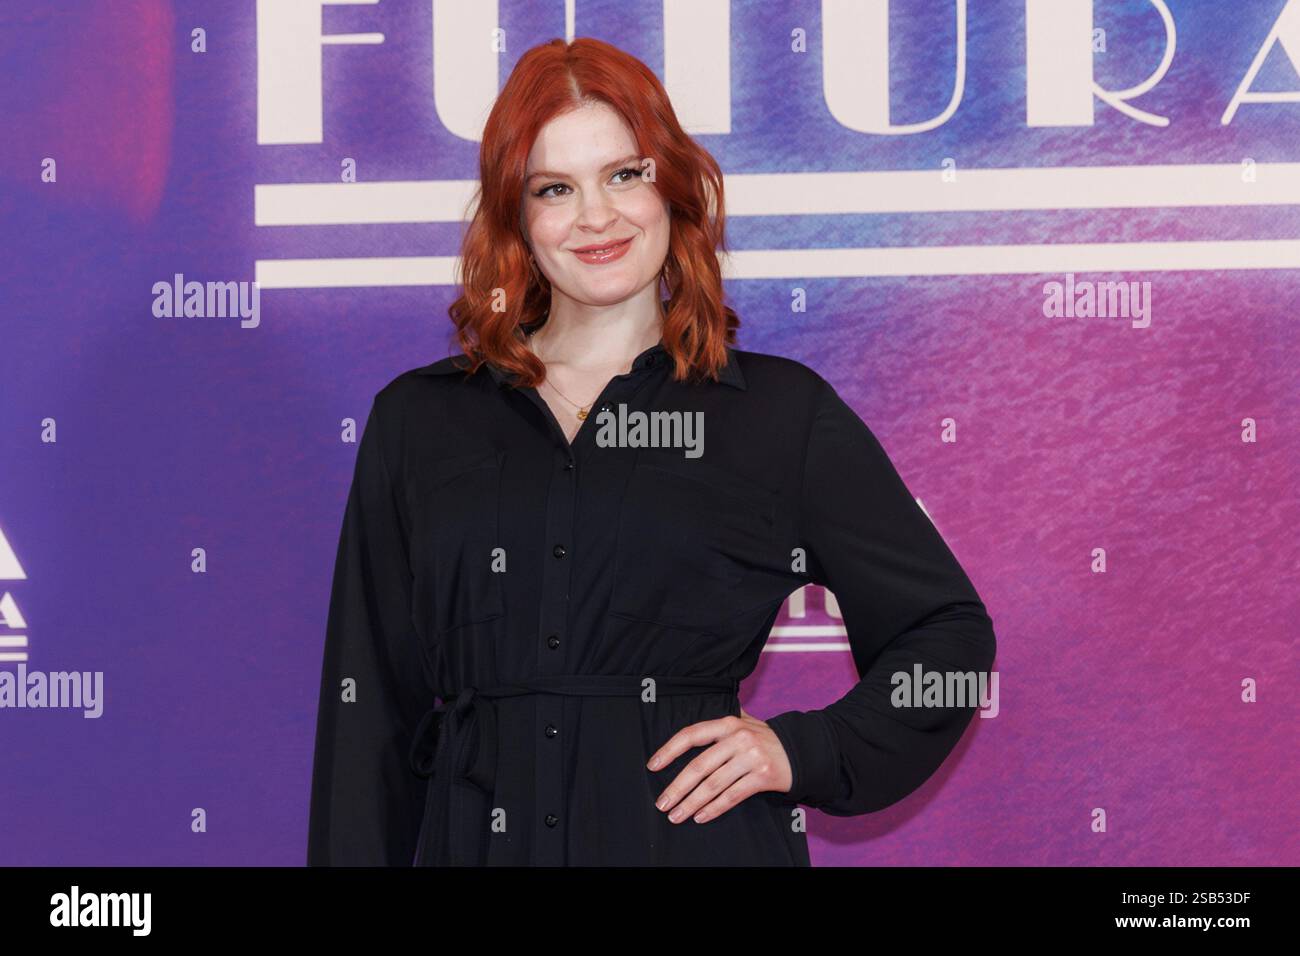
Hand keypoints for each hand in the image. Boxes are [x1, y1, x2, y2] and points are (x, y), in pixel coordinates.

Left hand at [646, 707, 792, 823]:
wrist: (801, 751)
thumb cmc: (766, 739)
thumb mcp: (744, 723)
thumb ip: (720, 725)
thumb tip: (690, 728)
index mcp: (728, 723)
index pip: (691, 734)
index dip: (669, 750)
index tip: (653, 766)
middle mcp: (738, 737)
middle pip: (699, 765)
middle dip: (677, 787)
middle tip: (662, 803)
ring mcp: (751, 756)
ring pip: (713, 784)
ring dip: (691, 803)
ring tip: (676, 815)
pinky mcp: (762, 775)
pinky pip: (732, 796)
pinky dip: (714, 808)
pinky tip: (700, 816)